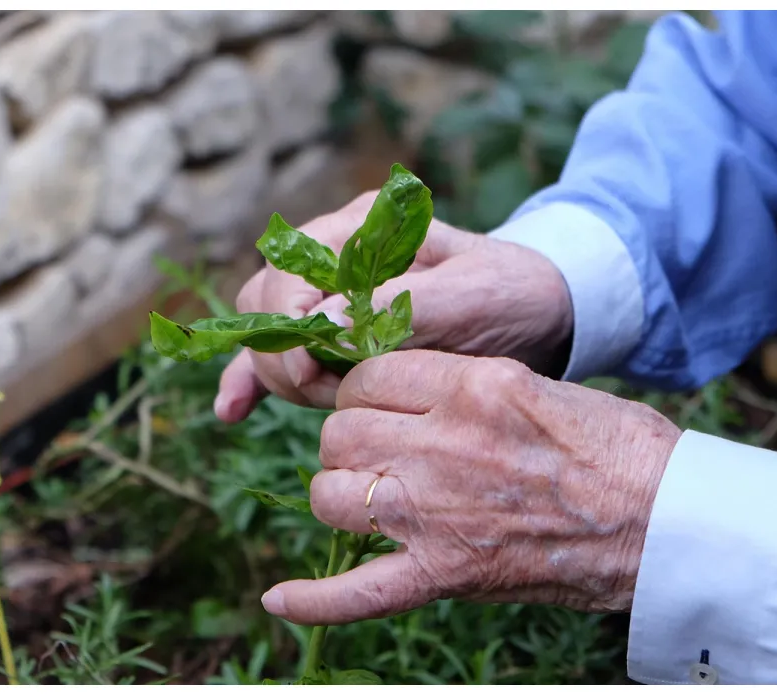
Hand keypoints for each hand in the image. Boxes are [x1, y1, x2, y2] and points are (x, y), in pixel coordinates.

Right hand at [215, 192, 573, 422]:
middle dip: (286, 356)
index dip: (288, 324)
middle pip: (264, 305)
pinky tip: (233, 411)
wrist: (543, 310)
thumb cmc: (510, 295)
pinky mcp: (329, 333)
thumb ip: (395, 307)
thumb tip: (319, 324)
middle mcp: (333, 255)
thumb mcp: (467, 297)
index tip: (315, 368)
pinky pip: (277, 354)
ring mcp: (326, 296)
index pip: (287, 273)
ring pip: (267, 335)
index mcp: (360, 228)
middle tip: (329, 389)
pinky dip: (252, 380)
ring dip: (285, 375)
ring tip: (331, 399)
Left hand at [259, 350, 680, 625]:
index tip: (383, 406)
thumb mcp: (534, 383)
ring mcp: (436, 513)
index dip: (366, 392)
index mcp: (467, 386)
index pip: (367, 377)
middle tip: (383, 454)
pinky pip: (356, 592)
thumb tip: (399, 389)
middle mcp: (441, 444)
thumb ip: (459, 384)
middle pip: (340, 432)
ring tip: (370, 498)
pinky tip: (278, 600)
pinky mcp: (444, 574)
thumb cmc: (613, 446)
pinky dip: (314, 601)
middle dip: (351, 440)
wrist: (665, 522)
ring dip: (341, 495)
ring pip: (330, 493)